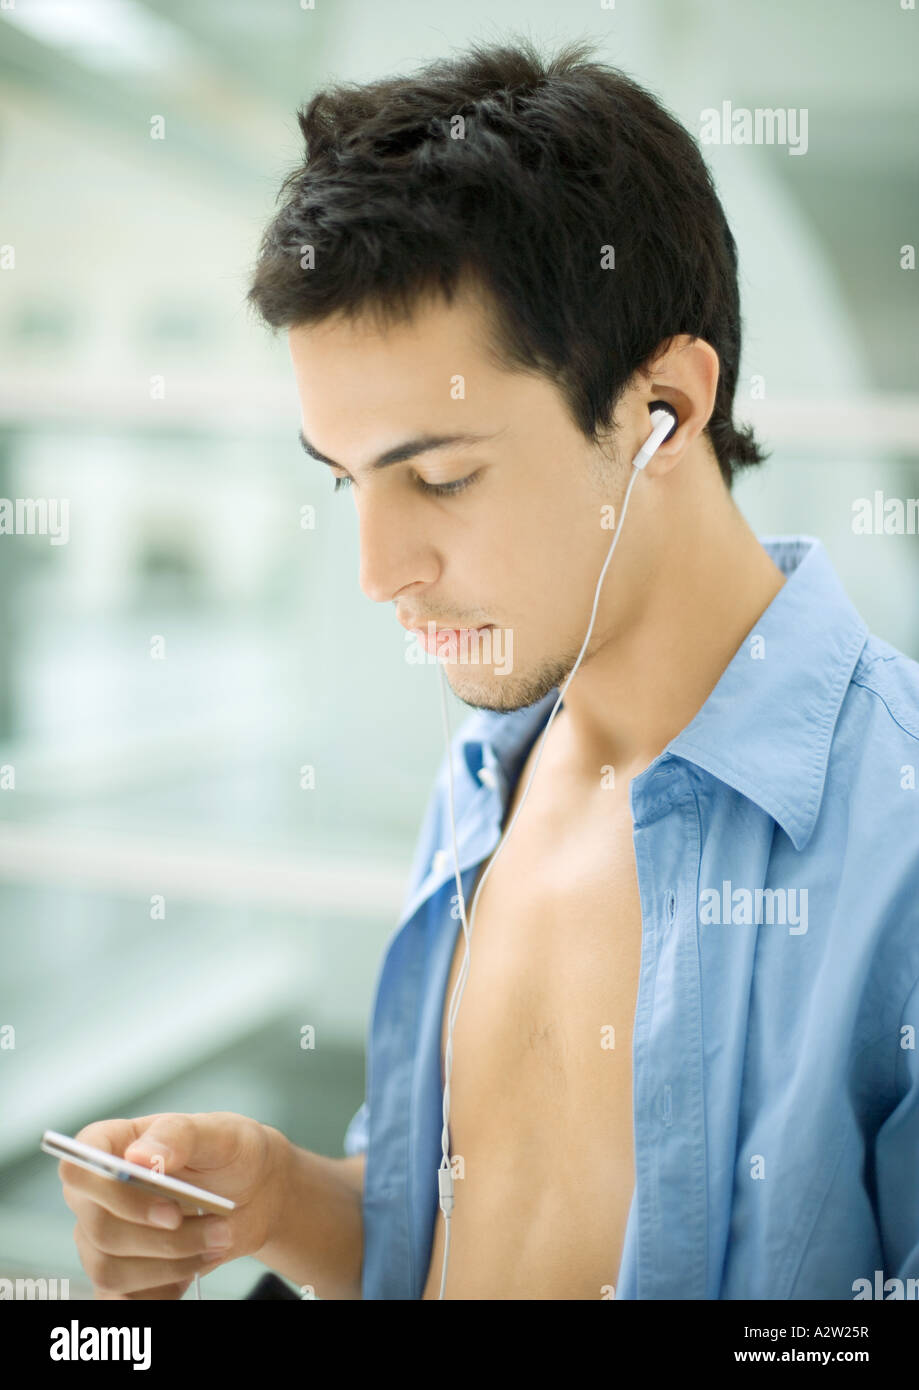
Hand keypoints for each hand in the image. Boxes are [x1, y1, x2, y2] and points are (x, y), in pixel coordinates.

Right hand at [59, 1112, 289, 1299]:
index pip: (76, 1169)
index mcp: (111, 1146)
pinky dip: (161, 1292)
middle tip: (218, 1228)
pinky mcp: (118, 1273)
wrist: (251, 1194)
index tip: (171, 1208)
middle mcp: (97, 1193)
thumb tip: (137, 1157)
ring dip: (172, 1265)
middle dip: (165, 1238)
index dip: (114, 1192)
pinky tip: (192, 1271)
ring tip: (216, 1242)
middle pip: (99, 1228)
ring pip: (110, 1270)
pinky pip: (120, 1299)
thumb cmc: (229, 1154)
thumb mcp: (219, 1134)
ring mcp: (102, 1237)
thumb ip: (178, 1136)